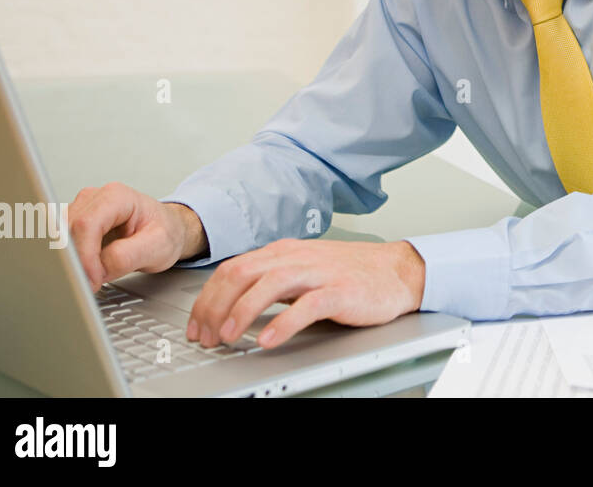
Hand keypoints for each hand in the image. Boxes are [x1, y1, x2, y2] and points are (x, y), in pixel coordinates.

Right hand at [68, 182, 207, 287]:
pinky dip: (70, 261)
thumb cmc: (166, 233)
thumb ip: (126, 257)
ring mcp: (82, 210)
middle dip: (75, 262)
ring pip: (60, 238)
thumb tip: (97, 269)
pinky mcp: (75, 224)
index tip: (92, 280)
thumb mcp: (158, 247)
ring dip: (70, 262)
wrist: (168, 230)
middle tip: (90, 285)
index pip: (86, 224)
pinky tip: (85, 271)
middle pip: (67, 230)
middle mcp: (95, 198)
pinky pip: (62, 244)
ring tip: (90, 278)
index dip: (84, 255)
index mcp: (117, 197)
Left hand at [185, 239, 426, 349]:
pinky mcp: (341, 291)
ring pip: (270, 284)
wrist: (397, 271)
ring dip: (242, 311)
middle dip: (215, 306)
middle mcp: (297, 257)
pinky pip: (307, 305)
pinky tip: (268, 339)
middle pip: (242, 273)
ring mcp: (319, 272)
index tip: (195, 324)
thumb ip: (271, 280)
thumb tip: (231, 303)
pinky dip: (283, 323)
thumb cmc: (351, 273)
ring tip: (227, 337)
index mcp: (284, 252)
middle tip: (204, 335)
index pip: (232, 269)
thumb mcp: (304, 269)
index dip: (207, 298)